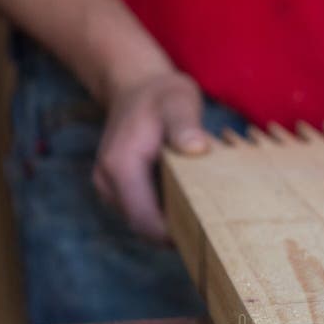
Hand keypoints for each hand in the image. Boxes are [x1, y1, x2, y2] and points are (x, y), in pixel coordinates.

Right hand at [93, 71, 208, 240]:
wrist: (135, 87)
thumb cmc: (161, 96)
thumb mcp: (179, 101)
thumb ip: (185, 124)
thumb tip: (195, 147)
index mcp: (121, 167)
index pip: (145, 221)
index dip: (175, 236)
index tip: (208, 235)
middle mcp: (108, 182)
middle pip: (145, 228)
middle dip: (178, 233)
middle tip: (215, 229)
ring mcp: (110, 189)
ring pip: (145, 224)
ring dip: (173, 224)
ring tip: (205, 213)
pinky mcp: (119, 192)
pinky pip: (145, 214)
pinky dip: (168, 214)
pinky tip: (191, 202)